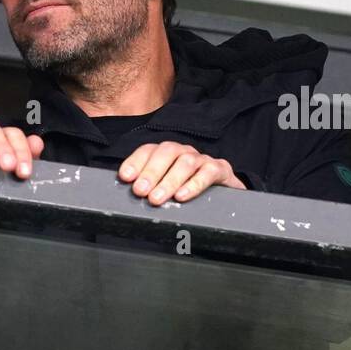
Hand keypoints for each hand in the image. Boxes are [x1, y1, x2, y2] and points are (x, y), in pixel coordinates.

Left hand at [119, 142, 246, 202]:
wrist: (224, 195)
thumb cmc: (188, 191)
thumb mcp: (166, 189)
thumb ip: (149, 188)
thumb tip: (129, 194)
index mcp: (166, 155)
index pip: (148, 150)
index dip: (135, 162)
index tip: (125, 177)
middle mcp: (183, 152)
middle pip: (166, 153)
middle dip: (151, 172)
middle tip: (140, 191)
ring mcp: (202, 159)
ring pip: (185, 162)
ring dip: (169, 181)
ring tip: (156, 198)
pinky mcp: (220, 169)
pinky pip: (208, 172)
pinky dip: (194, 184)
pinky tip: (182, 196)